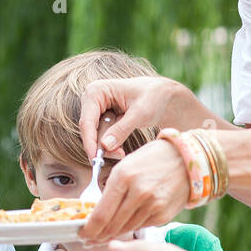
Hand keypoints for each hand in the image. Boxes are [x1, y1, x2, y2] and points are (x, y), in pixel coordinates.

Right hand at [78, 76, 209, 161]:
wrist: (164, 95)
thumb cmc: (154, 97)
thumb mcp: (140, 113)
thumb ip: (122, 129)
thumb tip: (105, 146)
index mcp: (97, 91)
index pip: (87, 121)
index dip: (90, 141)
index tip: (95, 159)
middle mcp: (92, 99)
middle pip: (89, 129)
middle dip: (101, 146)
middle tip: (118, 155)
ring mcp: (96, 109)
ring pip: (94, 135)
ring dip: (107, 147)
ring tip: (122, 152)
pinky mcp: (101, 117)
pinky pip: (101, 135)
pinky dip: (110, 144)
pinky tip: (120, 149)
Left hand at [80, 140, 189, 241]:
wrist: (189, 159)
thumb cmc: (154, 159)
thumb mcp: (126, 165)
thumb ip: (112, 189)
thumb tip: (97, 213)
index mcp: (123, 176)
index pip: (101, 214)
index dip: (88, 229)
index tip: (81, 234)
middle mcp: (138, 192)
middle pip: (111, 226)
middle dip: (97, 236)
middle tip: (88, 240)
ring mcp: (152, 206)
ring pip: (125, 229)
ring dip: (112, 235)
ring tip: (103, 237)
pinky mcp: (163, 215)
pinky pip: (141, 227)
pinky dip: (131, 228)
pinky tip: (124, 228)